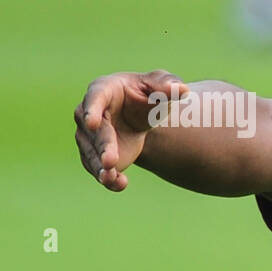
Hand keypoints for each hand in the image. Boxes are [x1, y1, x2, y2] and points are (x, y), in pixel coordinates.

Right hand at [74, 70, 188, 191]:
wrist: (139, 118)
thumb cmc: (147, 95)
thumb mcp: (160, 87)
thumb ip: (169, 86)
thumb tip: (183, 89)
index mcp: (103, 90)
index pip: (95, 97)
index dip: (92, 110)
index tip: (91, 122)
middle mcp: (88, 114)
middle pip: (95, 132)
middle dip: (103, 147)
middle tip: (110, 161)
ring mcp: (89, 138)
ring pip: (92, 155)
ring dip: (101, 168)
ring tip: (111, 179)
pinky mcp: (95, 157)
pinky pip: (99, 170)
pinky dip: (109, 179)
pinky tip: (121, 184)